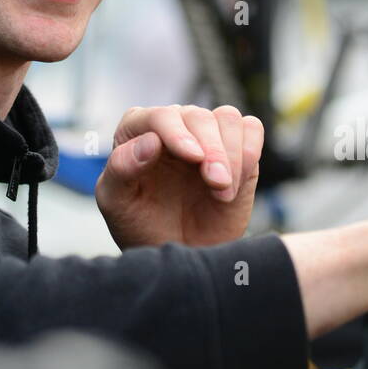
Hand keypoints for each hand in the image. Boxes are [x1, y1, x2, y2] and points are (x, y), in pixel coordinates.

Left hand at [95, 104, 263, 249]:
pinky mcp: (236, 149)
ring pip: (227, 117)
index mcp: (137, 131)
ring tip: (223, 190)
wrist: (179, 252)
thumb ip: (121, 169)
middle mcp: (173, 126)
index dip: (177, 132)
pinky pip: (251, 129)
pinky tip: (236, 184)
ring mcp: (205, 135)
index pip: (160, 116)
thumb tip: (150, 140)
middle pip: (198, 116)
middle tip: (216, 183)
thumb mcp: (117, 203)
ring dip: (232, 153)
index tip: (194, 157)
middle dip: (212, 149)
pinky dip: (249, 152)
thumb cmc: (141, 226)